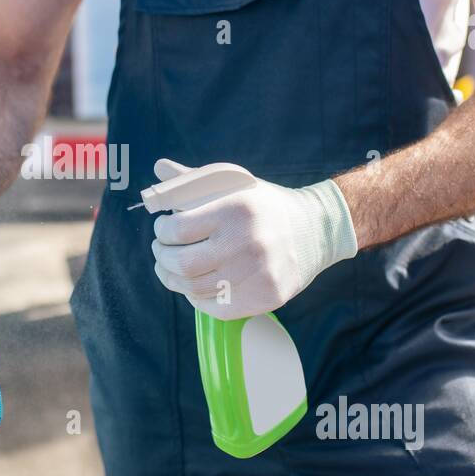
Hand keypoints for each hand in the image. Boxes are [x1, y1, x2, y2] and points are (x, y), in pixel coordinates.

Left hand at [149, 159, 357, 318]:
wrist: (316, 229)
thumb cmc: (264, 206)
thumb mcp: (234, 185)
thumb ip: (194, 180)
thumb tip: (158, 167)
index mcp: (236, 209)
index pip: (178, 229)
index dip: (162, 232)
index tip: (162, 230)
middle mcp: (248, 242)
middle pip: (183, 263)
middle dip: (162, 257)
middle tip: (161, 251)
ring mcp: (258, 273)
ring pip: (195, 289)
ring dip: (174, 280)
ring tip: (171, 269)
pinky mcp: (266, 297)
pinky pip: (217, 308)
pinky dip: (197, 300)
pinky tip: (195, 287)